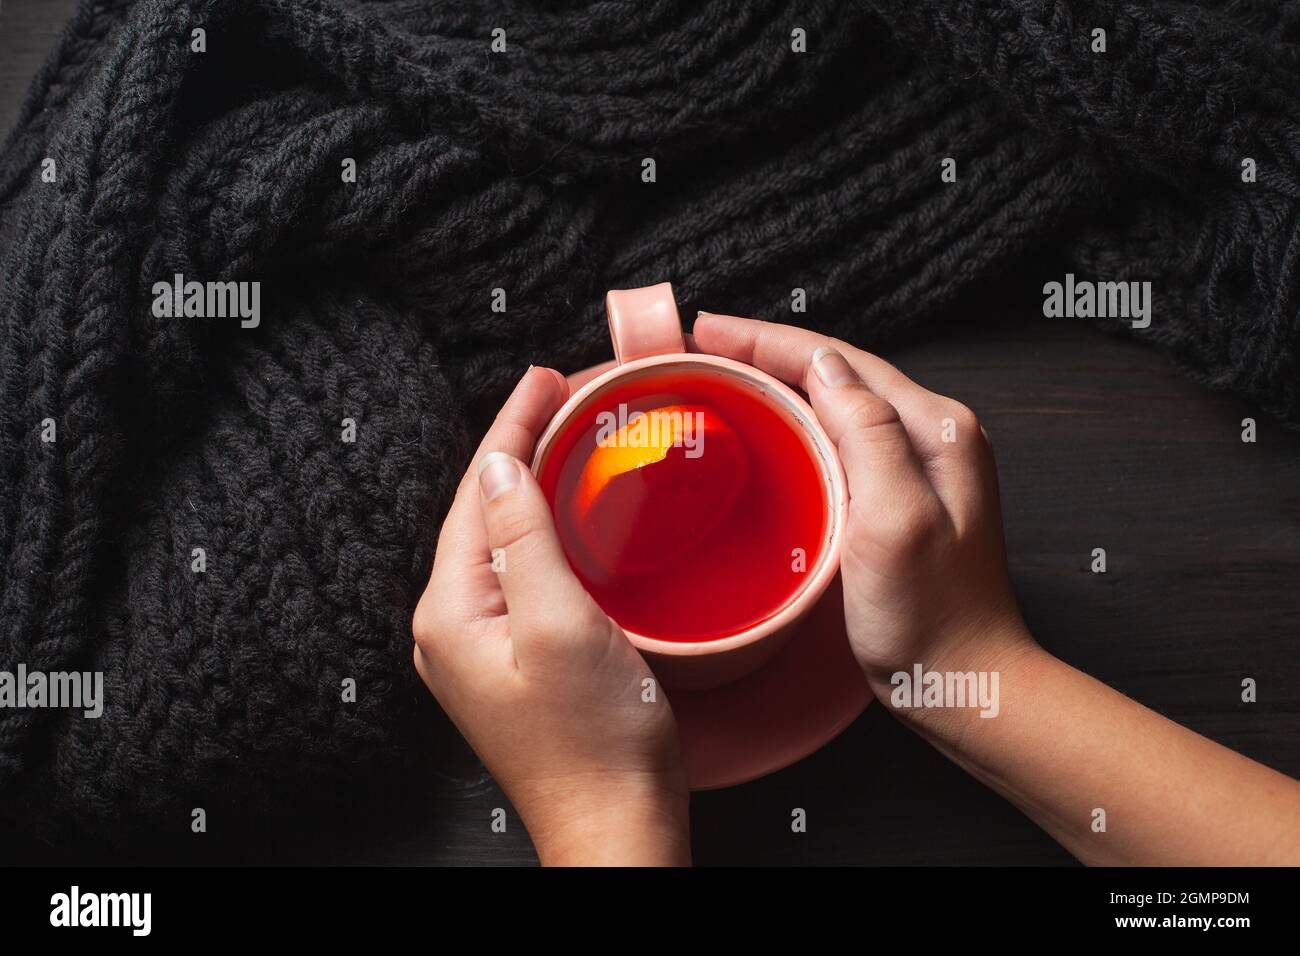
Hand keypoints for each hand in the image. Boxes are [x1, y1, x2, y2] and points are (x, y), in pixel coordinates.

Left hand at [412, 366, 689, 864]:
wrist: (616, 826)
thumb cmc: (597, 742)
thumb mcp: (561, 625)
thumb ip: (526, 539)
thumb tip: (503, 464)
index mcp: (451, 613)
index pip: (478, 492)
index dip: (512, 426)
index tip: (544, 377)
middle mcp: (452, 628)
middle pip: (482, 511)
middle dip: (517, 446)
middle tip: (557, 391)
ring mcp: (479, 648)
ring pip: (501, 540)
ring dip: (529, 484)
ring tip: (559, 432)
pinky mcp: (512, 661)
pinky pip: (519, 573)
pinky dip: (542, 530)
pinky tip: (564, 514)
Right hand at [693, 314, 1035, 704]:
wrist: (963, 683)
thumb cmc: (932, 615)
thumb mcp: (896, 520)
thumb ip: (868, 434)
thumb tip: (825, 365)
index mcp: (935, 428)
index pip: (839, 361)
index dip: (770, 340)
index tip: (708, 329)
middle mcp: (931, 436)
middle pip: (836, 374)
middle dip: (768, 352)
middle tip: (702, 345)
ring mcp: (915, 468)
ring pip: (835, 405)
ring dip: (779, 383)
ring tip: (722, 374)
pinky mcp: (896, 499)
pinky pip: (836, 443)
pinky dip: (794, 425)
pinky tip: (765, 433)